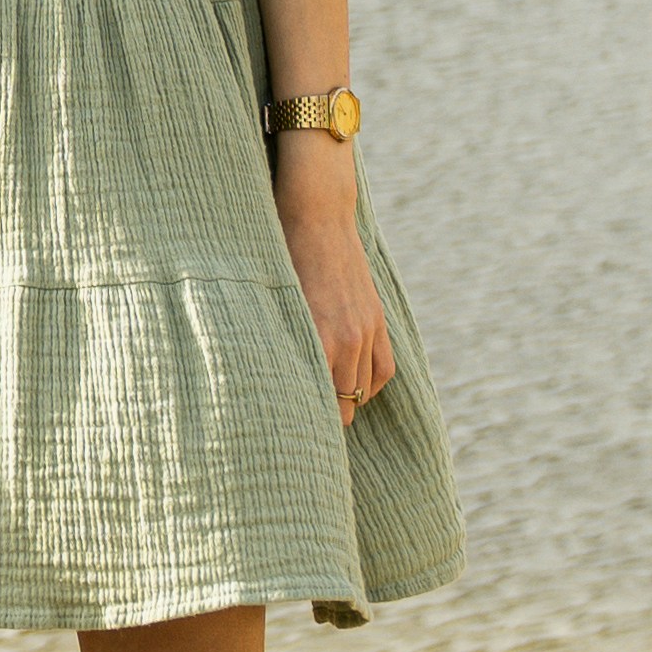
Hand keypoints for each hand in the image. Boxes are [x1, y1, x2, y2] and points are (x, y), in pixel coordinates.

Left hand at [278, 142, 391, 416]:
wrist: (316, 214)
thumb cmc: (279, 256)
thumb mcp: (273, 304)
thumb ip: (278, 343)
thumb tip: (268, 381)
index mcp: (317, 338)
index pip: (320, 403)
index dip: (307, 425)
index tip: (292, 437)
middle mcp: (347, 338)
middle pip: (343, 405)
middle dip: (327, 420)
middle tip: (304, 432)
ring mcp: (366, 329)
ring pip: (364, 390)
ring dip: (348, 403)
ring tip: (328, 409)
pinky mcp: (376, 318)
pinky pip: (384, 369)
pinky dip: (370, 385)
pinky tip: (353, 387)